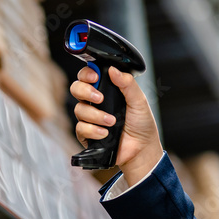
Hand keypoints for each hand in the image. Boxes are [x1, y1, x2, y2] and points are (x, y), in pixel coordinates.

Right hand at [70, 66, 161, 181]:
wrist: (142, 149)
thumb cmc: (142, 124)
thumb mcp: (139, 101)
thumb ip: (127, 84)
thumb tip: (113, 69)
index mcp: (107, 90)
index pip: (88, 76)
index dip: (87, 74)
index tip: (95, 77)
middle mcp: (96, 102)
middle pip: (76, 89)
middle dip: (85, 91)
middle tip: (100, 98)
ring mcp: (90, 118)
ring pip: (79, 109)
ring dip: (95, 115)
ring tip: (112, 121)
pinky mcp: (87, 134)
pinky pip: (80, 128)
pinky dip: (93, 130)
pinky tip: (105, 133)